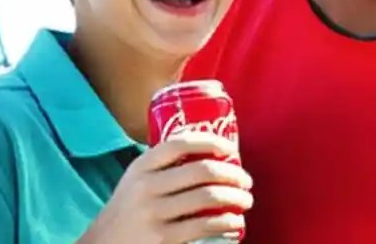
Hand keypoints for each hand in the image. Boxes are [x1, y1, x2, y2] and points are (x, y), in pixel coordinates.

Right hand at [77, 132, 251, 243]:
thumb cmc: (129, 209)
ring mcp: (153, 214)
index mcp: (142, 166)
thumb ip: (162, 163)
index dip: (211, 142)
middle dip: (234, 174)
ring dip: (236, 198)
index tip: (229, 149)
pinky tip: (235, 222)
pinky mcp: (162, 239)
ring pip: (208, 197)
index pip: (180, 143)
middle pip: (203, 171)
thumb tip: (207, 144)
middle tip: (246, 181)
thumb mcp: (136, 179)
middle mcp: (146, 187)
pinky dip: (227, 222)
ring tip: (245, 201)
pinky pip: (204, 225)